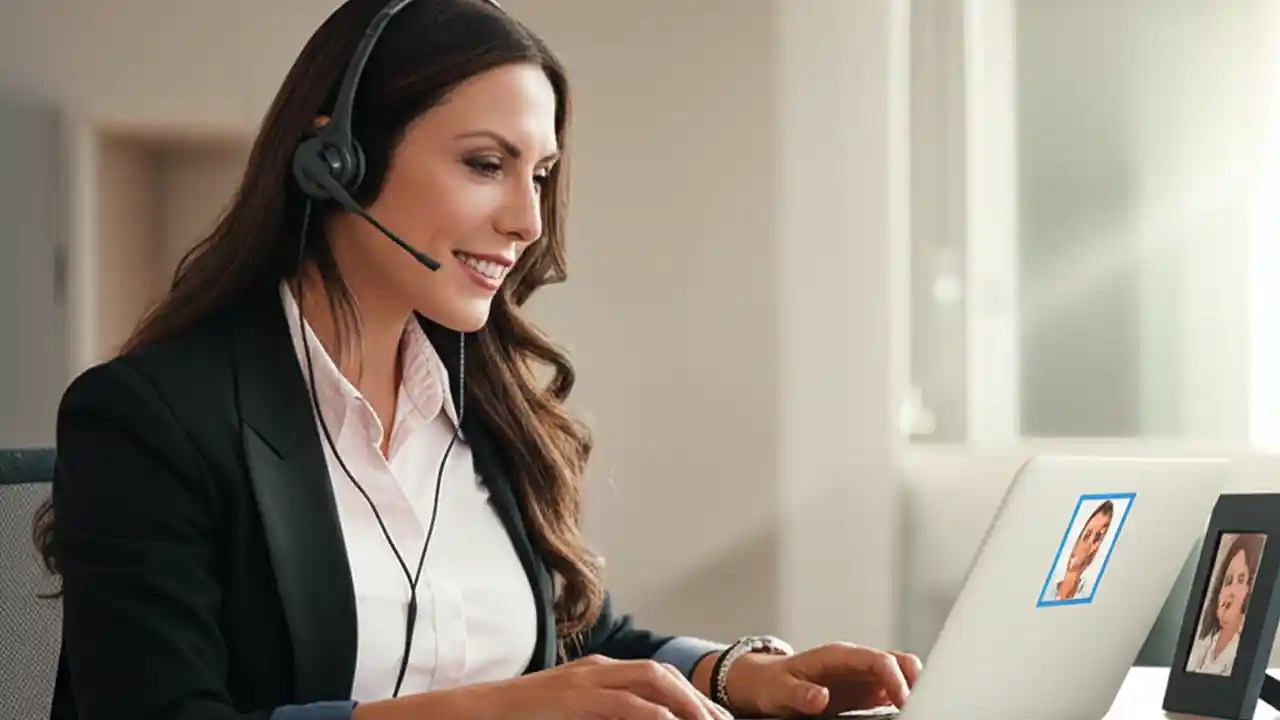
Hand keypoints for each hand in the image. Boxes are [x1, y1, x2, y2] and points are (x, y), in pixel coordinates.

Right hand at [496, 654, 734, 719]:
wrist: (477, 712)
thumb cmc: (523, 719)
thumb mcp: (572, 715)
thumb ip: (605, 716)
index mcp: (599, 671)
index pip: (657, 676)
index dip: (690, 695)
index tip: (715, 718)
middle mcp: (598, 668)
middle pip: (663, 674)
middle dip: (698, 699)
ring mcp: (587, 678)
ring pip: (652, 680)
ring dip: (686, 703)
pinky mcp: (575, 696)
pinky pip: (625, 703)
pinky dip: (655, 714)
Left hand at [723, 642, 921, 717]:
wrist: (770, 682)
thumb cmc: (775, 683)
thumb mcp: (781, 690)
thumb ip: (800, 694)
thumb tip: (820, 697)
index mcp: (839, 656)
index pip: (878, 659)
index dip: (896, 678)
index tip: (904, 702)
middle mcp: (856, 661)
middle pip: (899, 661)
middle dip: (915, 680)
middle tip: (922, 707)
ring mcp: (864, 675)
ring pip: (902, 673)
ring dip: (914, 688)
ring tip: (920, 711)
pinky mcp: (866, 690)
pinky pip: (895, 690)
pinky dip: (907, 700)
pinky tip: (908, 714)